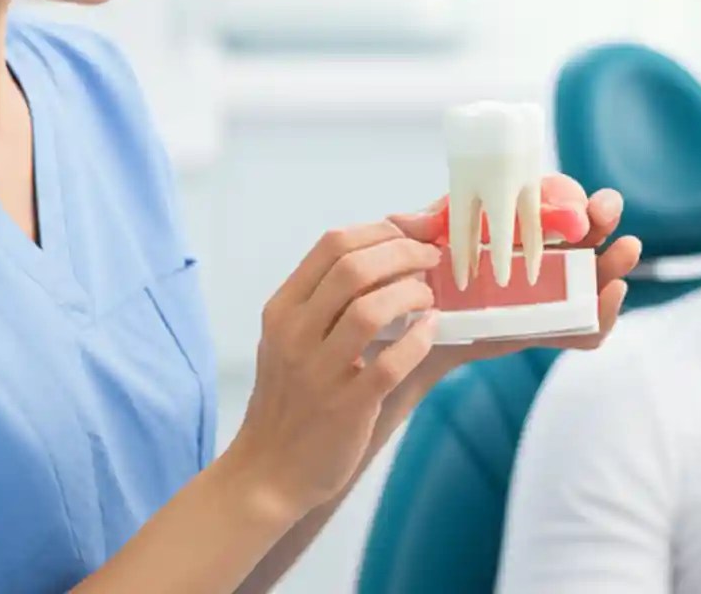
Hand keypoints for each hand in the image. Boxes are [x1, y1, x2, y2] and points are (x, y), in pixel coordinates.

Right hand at [225, 221, 443, 515]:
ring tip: (429, 295)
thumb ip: (327, 299)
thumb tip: (387, 251)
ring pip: (370, 309)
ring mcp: (318, 371)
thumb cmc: (291, 399)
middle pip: (354, 267)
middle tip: (432, 258)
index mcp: (282, 310)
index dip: (382, 230)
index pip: (332, 245)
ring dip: (411, 293)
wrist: (268, 470)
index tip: (416, 231)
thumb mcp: (291, 339)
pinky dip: (418, 340)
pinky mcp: (345, 406)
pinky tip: (431, 329)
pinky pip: (390, 364)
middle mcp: (294, 334)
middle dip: (404, 253)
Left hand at [390, 173, 641, 366]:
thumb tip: (415, 219)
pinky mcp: (545, 329)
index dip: (566, 195)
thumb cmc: (417, 276)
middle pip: (582, 227)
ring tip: (627, 250)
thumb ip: (416, 228)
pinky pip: (581, 327)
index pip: (548, 197)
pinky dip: (600, 317)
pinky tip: (608, 299)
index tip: (569, 203)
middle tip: (603, 215)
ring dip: (613, 261)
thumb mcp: (415, 246)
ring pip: (591, 274)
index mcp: (510, 221)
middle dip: (601, 214)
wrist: (408, 334)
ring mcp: (546, 291)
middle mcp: (537, 251)